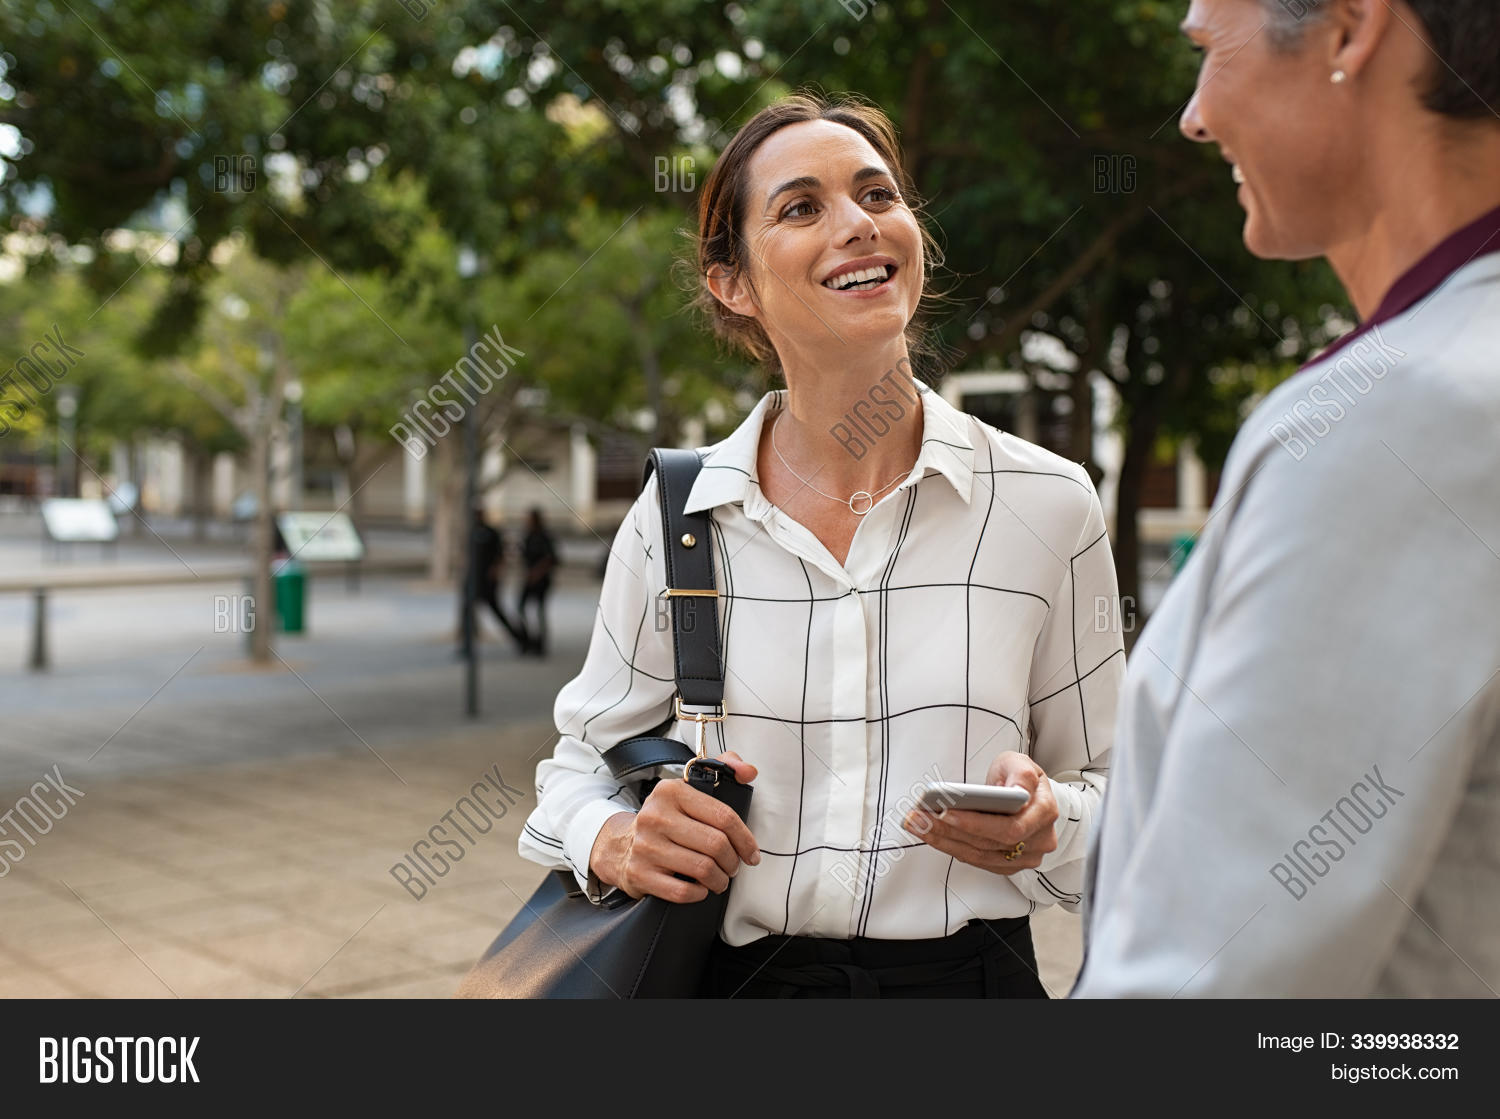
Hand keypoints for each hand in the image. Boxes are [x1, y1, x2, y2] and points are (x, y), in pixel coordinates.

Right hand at [590, 752, 760, 902]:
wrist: (619, 846)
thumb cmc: (665, 819)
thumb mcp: (688, 789)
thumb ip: (724, 770)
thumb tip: (750, 771)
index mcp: (672, 792)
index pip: (723, 816)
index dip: (745, 839)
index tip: (752, 853)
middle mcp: (656, 817)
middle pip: (716, 844)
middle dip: (732, 861)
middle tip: (733, 866)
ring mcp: (646, 847)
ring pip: (703, 869)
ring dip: (720, 880)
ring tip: (720, 878)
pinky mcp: (640, 874)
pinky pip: (682, 891)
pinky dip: (699, 894)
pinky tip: (700, 888)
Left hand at [901, 752, 1058, 874]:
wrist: (1029, 796)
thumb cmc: (1021, 778)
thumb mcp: (1022, 763)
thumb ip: (1022, 774)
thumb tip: (1016, 790)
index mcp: (1045, 812)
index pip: (1009, 827)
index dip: (975, 824)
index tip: (944, 812)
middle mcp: (1039, 841)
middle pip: (988, 843)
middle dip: (948, 831)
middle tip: (918, 817)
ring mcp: (1025, 857)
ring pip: (978, 855)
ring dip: (942, 840)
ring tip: (916, 824)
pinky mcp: (1007, 864)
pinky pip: (975, 859)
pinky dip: (949, 846)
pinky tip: (929, 833)